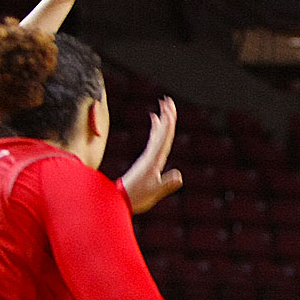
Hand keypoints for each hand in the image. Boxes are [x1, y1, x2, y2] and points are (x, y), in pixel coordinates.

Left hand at [120, 96, 182, 213]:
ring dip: (161, 119)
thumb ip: (166, 184)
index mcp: (154, 160)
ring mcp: (147, 157)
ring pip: (157, 134)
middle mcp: (150, 155)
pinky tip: (154, 120)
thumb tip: (179, 176)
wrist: (120, 199)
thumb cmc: (137, 196)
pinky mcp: (146, 160)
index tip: (170, 110)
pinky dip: (156, 130)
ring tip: (164, 106)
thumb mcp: (154, 192)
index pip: (164, 139)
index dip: (168, 124)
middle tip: (168, 100)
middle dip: (166, 116)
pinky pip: (153, 141)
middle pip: (161, 132)